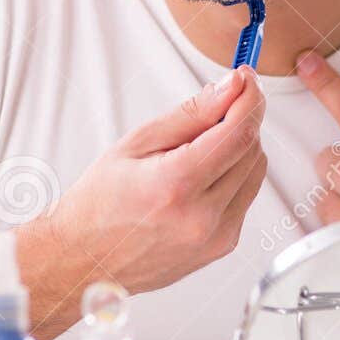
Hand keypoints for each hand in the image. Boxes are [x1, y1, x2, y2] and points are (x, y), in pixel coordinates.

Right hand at [42, 66, 267, 294]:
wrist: (84, 259)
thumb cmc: (99, 203)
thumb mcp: (136, 144)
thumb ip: (190, 115)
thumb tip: (230, 89)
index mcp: (175, 185)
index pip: (237, 133)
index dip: (249, 99)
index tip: (246, 80)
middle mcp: (201, 216)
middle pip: (252, 150)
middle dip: (241, 120)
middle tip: (217, 108)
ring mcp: (214, 237)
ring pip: (255, 172)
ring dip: (240, 148)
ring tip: (200, 147)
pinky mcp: (221, 247)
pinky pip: (246, 196)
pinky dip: (234, 176)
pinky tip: (202, 176)